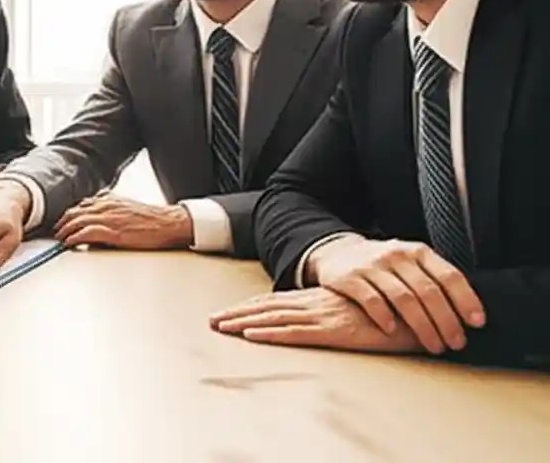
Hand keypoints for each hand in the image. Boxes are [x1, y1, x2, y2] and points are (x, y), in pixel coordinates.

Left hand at [53, 193, 193, 248]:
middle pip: (75, 212)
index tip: (64, 221)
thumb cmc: (151, 219)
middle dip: (63, 222)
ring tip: (60, 238)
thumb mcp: (128, 208)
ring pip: (78, 221)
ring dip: (66, 230)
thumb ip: (112, 210)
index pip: (82, 205)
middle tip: (57, 231)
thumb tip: (100, 218)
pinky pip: (87, 233)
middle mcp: (106, 206)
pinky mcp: (113, 232)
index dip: (70, 214)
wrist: (168, 223)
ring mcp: (109, 218)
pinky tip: (70, 242)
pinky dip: (75, 237)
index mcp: (109, 200)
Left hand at [209, 288, 423, 353]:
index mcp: (321, 300)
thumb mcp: (360, 314)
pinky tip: (252, 335)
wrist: (422, 312)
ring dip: (245, 322)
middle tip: (212, 320)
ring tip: (220, 326)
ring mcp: (324, 316)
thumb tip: (328, 321)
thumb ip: (341, 314)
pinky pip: (296, 332)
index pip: (278, 302)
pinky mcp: (334, 330)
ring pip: (275, 318)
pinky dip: (272, 333)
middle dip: (238, 313)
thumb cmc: (394, 316)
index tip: (228, 312)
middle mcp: (317, 304)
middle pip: (269, 307)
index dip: (252, 306)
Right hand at [306, 236, 484, 354]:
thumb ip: (433, 279)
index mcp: (418, 252)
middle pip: (428, 291)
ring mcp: (372, 266)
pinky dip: (385, 317)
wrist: (337, 254)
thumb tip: (467, 312)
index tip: (476, 323)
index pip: (449, 275)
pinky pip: (371, 300)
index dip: (466, 300)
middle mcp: (397, 255)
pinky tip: (393, 332)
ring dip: (422, 326)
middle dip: (446, 321)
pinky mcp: (350, 277)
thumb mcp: (410, 263)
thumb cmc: (384, 266)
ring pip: (404, 298)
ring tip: (433, 344)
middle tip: (455, 343)